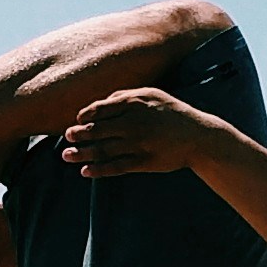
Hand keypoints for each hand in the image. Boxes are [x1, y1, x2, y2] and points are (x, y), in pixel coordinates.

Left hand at [59, 89, 206, 176]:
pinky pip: (116, 167)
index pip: (101, 109)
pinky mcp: (144, 162)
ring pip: (103, 150)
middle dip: (79, 134)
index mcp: (135, 103)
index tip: (77, 119)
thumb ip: (127, 95)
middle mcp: (134, 123)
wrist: (199, 136)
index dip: (85, 115)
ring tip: (67, 156)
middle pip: (98, 130)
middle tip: (68, 137)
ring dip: (82, 154)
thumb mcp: (153, 95)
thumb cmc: (173, 113)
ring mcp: (138, 144)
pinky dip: (99, 170)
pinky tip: (85, 172)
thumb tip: (103, 101)